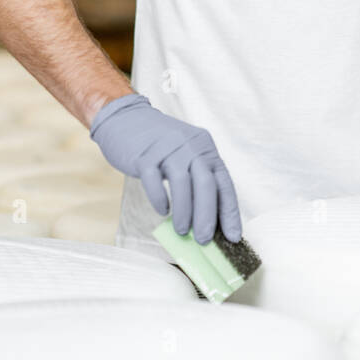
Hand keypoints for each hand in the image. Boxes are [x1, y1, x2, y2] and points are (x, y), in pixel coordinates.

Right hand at [90, 93, 241, 243]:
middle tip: (203, 240)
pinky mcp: (144, 154)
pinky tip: (162, 210)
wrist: (126, 119)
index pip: (224, 183)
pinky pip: (154, 180)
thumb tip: (207, 222)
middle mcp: (190, 146)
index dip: (230, 212)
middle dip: (207, 217)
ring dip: (184, 212)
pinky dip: (159, 199)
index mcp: (206, 149)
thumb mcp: (185, 156)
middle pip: (206, 184)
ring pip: (182, 184)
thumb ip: (197, 183)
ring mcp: (167, 148)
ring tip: (182, 230)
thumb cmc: (159, 146)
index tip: (233, 237)